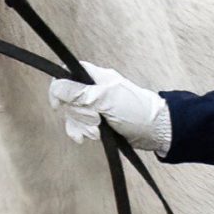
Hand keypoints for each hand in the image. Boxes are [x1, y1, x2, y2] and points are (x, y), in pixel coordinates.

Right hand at [48, 64, 170, 151]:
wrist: (155, 131)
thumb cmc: (136, 110)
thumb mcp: (106, 99)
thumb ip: (80, 93)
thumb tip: (57, 86)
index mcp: (96, 78)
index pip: (68, 74)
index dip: (59, 88)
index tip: (59, 104)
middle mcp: (94, 91)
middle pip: (68, 98)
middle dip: (77, 114)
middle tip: (94, 120)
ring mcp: (96, 107)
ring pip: (73, 114)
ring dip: (80, 126)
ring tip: (95, 133)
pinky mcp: (98, 122)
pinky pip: (80, 126)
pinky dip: (80, 132)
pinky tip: (85, 139)